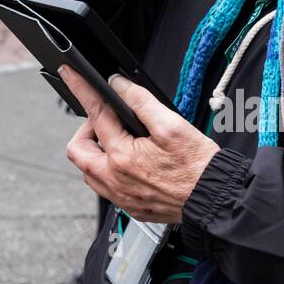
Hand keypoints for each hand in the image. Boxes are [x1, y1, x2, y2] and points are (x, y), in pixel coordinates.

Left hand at [61, 67, 218, 222]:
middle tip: (105, 121)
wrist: (213, 198)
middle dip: (85, 130)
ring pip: (89, 173)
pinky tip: (130, 164)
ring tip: (118, 142)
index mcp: (122, 156)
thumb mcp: (172, 125)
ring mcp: (121, 197)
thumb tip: (119, 85)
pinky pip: (107, 189)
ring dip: (95, 154)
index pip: (95, 114)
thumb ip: (140, 101)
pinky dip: (109, 172)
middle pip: (77, 151)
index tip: (70, 75)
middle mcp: (115, 180)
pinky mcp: (131, 208)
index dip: (81, 89)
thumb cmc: (198, 166)